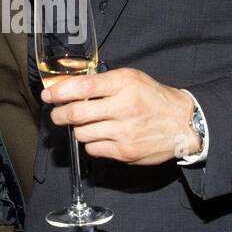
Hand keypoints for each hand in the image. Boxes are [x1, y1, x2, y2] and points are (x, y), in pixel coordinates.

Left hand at [42, 68, 197, 164]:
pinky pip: (93, 149)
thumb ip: (103, 82)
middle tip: (57, 114)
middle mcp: (124, 107)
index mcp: (124, 84)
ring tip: (86, 124)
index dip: (59, 92)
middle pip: (76, 114)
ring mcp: (124, 132)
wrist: (183, 123)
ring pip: (81, 133)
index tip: (48, 95)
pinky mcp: (125, 152)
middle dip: (59, 115)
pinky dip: (91, 143)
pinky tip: (101, 136)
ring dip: (77, 129)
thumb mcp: (131, 79)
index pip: (83, 87)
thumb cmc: (154, 98)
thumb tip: (68, 88)